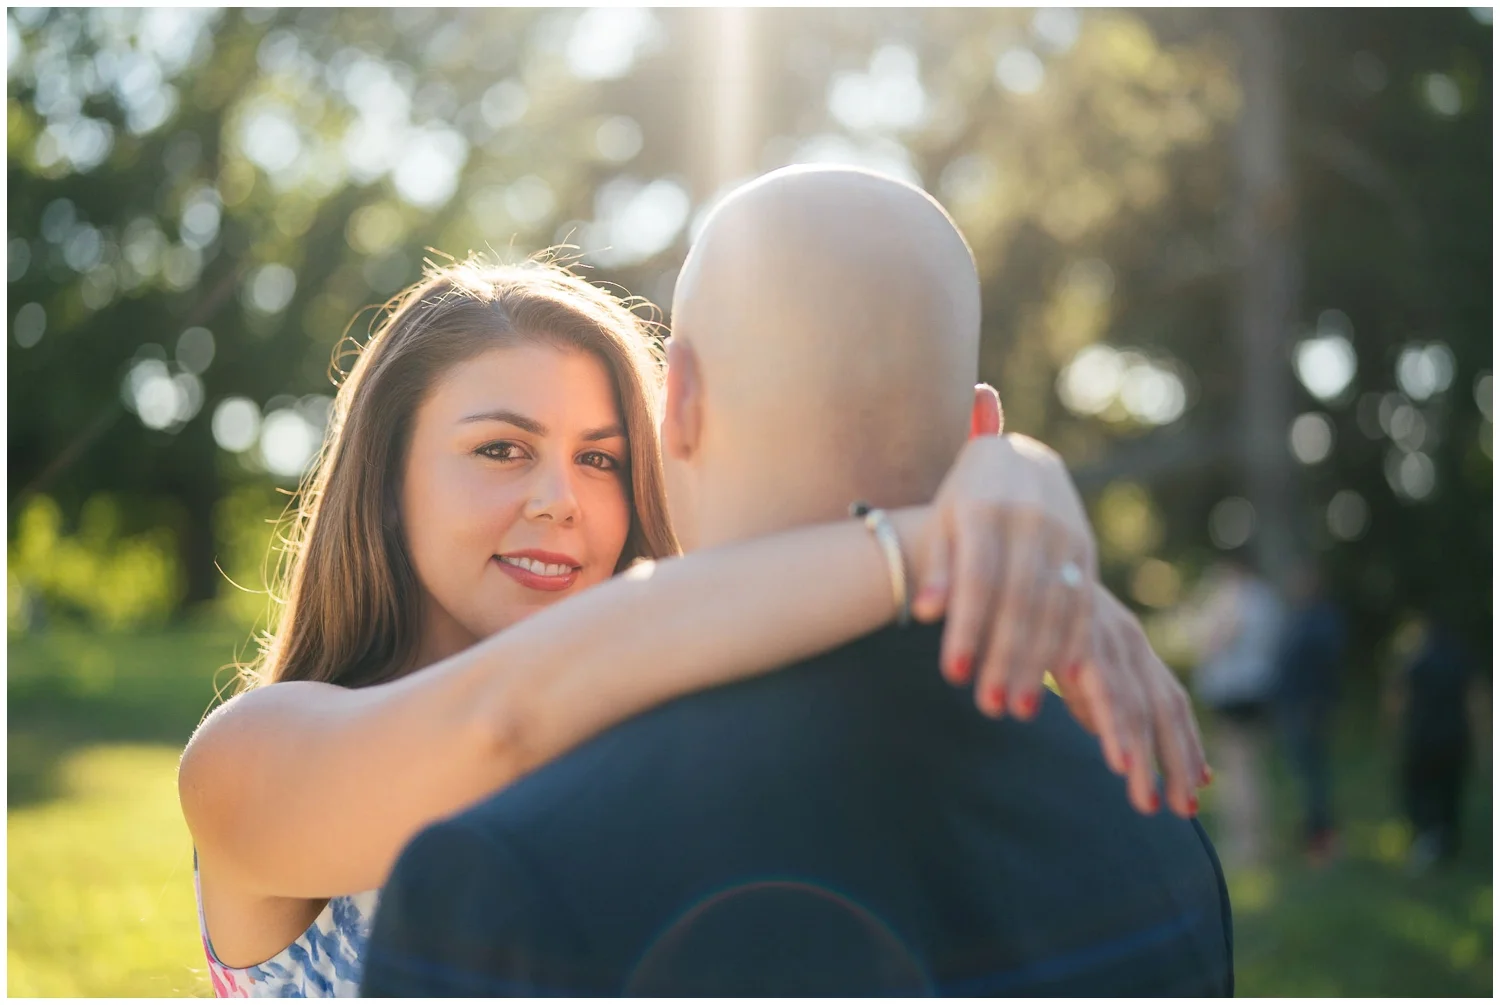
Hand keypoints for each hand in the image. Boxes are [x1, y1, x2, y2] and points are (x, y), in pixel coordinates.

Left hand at [910, 433, 1096, 722]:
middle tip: (991, 707)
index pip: (978, 579)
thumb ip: (936, 566)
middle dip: (1006, 658)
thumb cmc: (966, 499)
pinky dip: (1072, 642)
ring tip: (1021, 707)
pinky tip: (1061, 678)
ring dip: (1039, 661)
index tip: (955, 675)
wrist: (1023, 456)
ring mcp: (1064, 533)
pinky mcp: (1087, 548)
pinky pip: (1083, 601)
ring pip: (1054, 608)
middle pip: (1019, 601)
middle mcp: (1029, 520)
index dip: (969, 628)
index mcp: (983, 510)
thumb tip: (926, 614)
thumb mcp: (942, 522)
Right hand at [1055, 582, 1209, 818]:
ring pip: (1137, 708)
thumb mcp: (1070, 657)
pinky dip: (1117, 729)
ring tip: (1149, 803)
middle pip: (1164, 708)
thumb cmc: (1032, 610)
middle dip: (1176, 760)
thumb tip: (1115, 739)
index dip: (1186, 742)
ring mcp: (1103, 638)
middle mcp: (1126, 639)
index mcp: (1129, 644)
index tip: (1200, 785)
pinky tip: (1122, 763)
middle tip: (1185, 809)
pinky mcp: (1076, 640)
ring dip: (1146, 758)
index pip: (1169, 699)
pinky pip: (1102, 692)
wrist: (1001, 559)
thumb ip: (1092, 694)